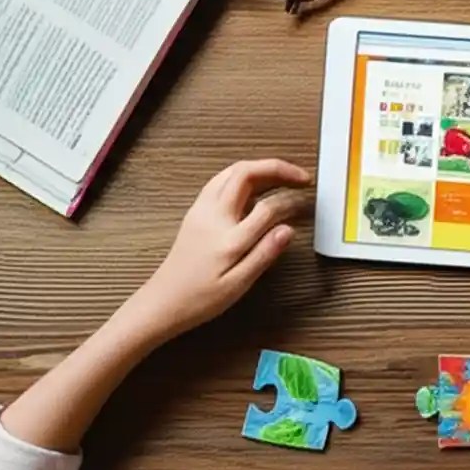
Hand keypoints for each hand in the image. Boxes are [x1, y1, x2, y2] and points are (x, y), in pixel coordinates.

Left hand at [126, 159, 311, 339]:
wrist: (162, 302)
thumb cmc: (200, 299)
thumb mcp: (238, 284)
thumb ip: (264, 254)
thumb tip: (288, 229)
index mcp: (228, 237)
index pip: (267, 206)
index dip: (291, 201)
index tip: (306, 204)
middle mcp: (213, 215)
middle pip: (245, 173)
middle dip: (277, 168)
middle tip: (301, 177)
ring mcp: (201, 210)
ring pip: (231, 172)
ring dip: (260, 168)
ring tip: (283, 177)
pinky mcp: (196, 211)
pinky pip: (221, 180)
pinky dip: (244, 175)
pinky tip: (257, 186)